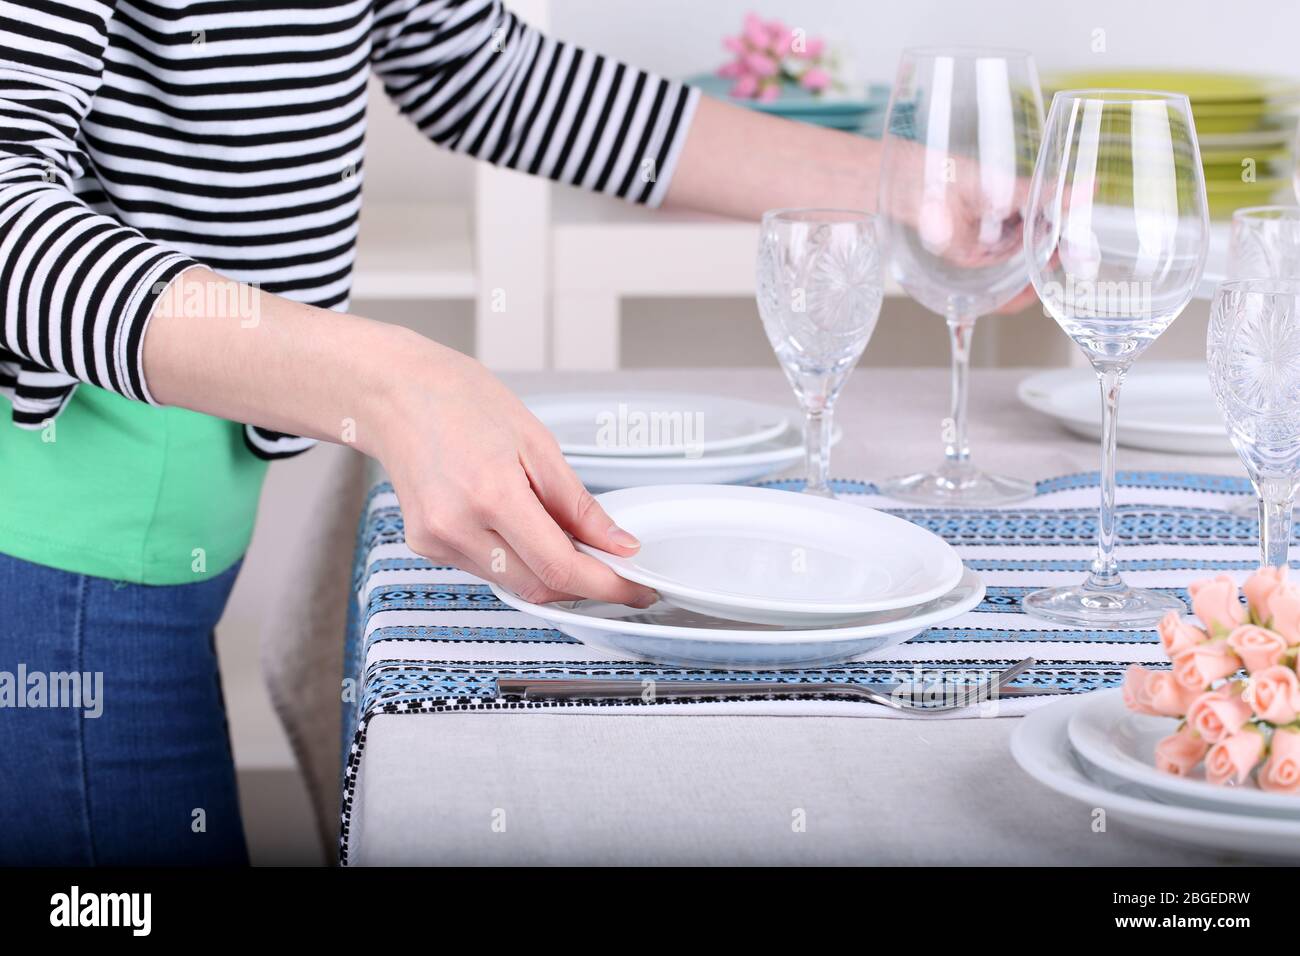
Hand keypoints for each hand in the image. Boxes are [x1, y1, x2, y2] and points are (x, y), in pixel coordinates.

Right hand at [373, 332, 656, 606]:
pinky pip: (488, 570)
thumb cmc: (457, 400)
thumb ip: (578, 503)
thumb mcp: (536, 442)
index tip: (634, 587)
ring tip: (560, 531)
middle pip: (539, 587)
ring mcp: (436, 541)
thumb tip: (615, 543)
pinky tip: (518, 526)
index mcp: (491, 493)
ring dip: (548, 571)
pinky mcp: (427, 546)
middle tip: (612, 564)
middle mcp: (457, 525)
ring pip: (514, 583)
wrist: (393, 392)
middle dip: (583, 583)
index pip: (560, 567)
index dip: (606, 586)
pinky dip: (516, 559)